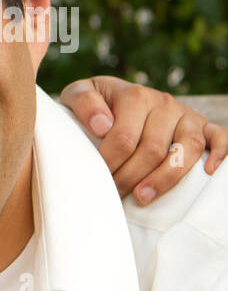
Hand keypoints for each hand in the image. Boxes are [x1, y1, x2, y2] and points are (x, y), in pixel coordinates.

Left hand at [59, 75, 227, 202]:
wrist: (115, 95)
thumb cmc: (96, 103)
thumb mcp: (78, 93)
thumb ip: (83, 102)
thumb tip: (102, 126)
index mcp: (135, 95)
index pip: (123, 137)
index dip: (109, 163)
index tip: (97, 179)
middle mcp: (164, 103)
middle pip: (152, 149)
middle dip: (130, 177)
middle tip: (114, 193)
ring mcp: (186, 115)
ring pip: (187, 148)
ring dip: (165, 178)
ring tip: (142, 197)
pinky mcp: (203, 125)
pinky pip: (220, 137)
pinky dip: (220, 154)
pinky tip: (207, 173)